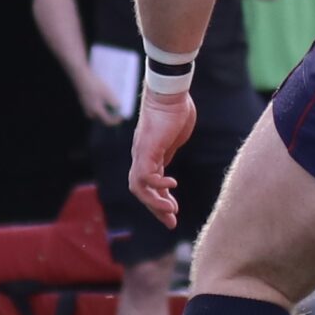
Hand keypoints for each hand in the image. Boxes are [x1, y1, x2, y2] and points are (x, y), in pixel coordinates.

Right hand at [74, 72, 124, 125]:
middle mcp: (90, 113)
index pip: (108, 121)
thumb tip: (119, 108)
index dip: (116, 120)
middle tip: (117, 108)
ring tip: (110, 101)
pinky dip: (100, 106)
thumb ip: (114, 103)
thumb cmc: (94, 85)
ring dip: (106, 110)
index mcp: (96, 111)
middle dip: (111, 115)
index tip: (121, 116)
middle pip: (103, 118)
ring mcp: (86, 110)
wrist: (81, 78)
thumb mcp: (107, 93)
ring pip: (99, 114)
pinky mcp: (84, 105)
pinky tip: (103, 98)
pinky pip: (94, 109)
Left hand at [128, 90, 196, 228]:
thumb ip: (170, 151)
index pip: (149, 185)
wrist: (170, 93)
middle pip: (141, 190)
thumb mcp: (174, 138)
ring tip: (171, 211)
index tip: (173, 212)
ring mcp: (142, 154)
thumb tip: (171, 160)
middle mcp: (141, 157)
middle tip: (171, 222)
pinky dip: (156, 184)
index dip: (159, 200)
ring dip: (155, 202)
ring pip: (139, 187)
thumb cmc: (175, 109)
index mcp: (149, 156)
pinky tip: (172, 185)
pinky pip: (145, 175)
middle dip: (156, 208)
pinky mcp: (146, 149)